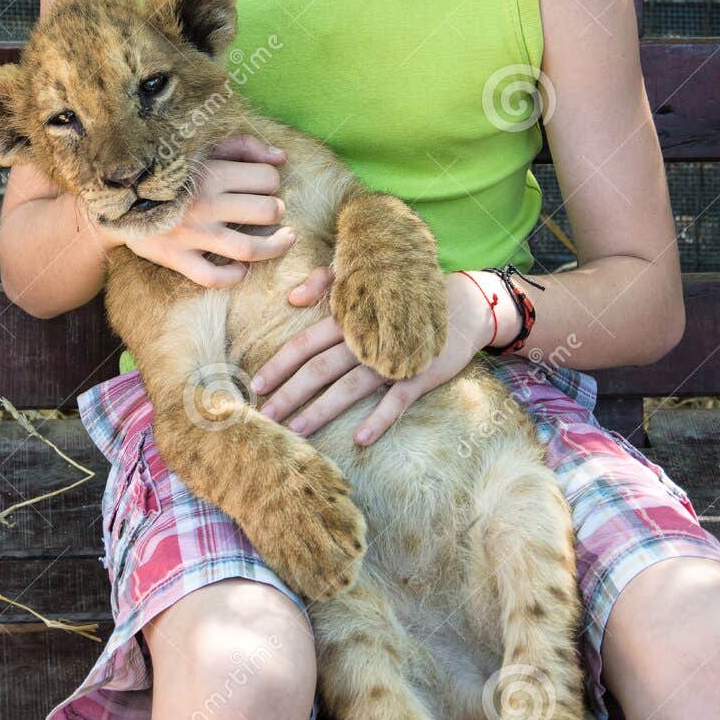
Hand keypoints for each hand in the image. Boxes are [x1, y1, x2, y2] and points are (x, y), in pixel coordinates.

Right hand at [94, 133, 295, 286]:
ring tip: (284, 241)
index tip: (260, 185)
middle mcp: (205, 205)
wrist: (115, 196)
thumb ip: (243, 148)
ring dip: (275, 247)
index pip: (267, 178)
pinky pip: (213, 277)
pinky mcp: (177, 258)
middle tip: (271, 211)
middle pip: (267, 211)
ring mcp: (192, 235)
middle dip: (276, 211)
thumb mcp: (200, 149)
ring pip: (250, 249)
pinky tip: (240, 269)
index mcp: (211, 173)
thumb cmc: (166, 170)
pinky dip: (233, 277)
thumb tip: (281, 159)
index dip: (270, 181)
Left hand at [249, 267, 507, 445]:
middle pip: (318, 369)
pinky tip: (360, 439)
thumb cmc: (404, 296)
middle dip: (289, 395)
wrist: (463, 305)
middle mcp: (365, 338)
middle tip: (265, 418)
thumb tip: (291, 299)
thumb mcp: (364, 280)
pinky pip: (397, 400)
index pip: (304, 344)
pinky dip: (379, 419)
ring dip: (321, 410)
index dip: (279, 365)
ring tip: (297, 432)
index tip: (255, 387)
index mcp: (348, 317)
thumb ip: (325, 284)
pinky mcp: (420, 373)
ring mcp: (392, 357)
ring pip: (349, 387)